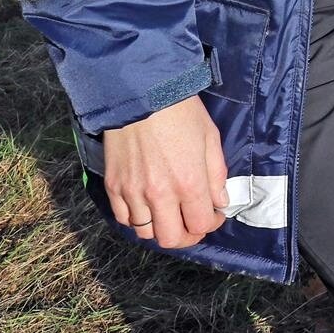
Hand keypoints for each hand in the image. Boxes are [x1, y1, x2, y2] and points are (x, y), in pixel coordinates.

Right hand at [101, 95, 229, 248]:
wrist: (141, 94)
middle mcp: (159, 194)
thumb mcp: (210, 138)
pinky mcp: (114, 187)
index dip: (211, 224)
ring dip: (161, 228)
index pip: (201, 224)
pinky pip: (124, 218)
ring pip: (146, 233)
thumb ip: (217, 174)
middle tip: (192, 224)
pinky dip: (137, 220)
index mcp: (189, 182)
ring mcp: (133, 193)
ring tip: (170, 215)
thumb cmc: (181, 113)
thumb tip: (219, 202)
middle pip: (171, 238)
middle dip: (187, 236)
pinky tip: (147, 207)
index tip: (214, 215)